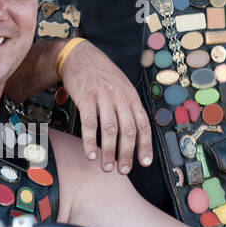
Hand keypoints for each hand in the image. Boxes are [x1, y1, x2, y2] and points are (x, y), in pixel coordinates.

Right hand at [58, 40, 152, 175]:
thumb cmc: (101, 75)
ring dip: (109, 151)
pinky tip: (90, 154)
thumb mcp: (121, 87)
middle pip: (127, 130)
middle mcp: (120, 97)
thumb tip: (134, 135)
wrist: (80, 56)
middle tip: (123, 170)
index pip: (143, 124)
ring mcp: (103, 97)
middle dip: (126, 153)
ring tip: (106, 167)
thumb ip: (128, 108)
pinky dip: (90, 141)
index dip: (145, 145)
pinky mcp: (86, 97)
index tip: (144, 163)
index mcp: (131, 97)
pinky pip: (89, 123)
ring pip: (109, 129)